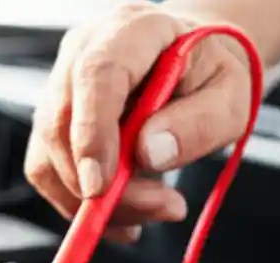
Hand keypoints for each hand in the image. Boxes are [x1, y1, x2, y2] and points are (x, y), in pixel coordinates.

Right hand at [24, 1, 253, 241]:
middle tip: (157, 209)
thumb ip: (200, 123)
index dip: (93, 132)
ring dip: (88, 201)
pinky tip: (120, 214)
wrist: (192, 65)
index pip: (96, 75)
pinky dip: (77, 204)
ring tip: (146, 214)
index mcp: (132, 31)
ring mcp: (62, 85)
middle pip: (61, 122)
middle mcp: (83, 52)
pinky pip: (48, 170)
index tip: (102, 186)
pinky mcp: (54, 121)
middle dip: (97, 184)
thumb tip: (149, 153)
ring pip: (48, 154)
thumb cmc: (208, 76)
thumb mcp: (231, 98)